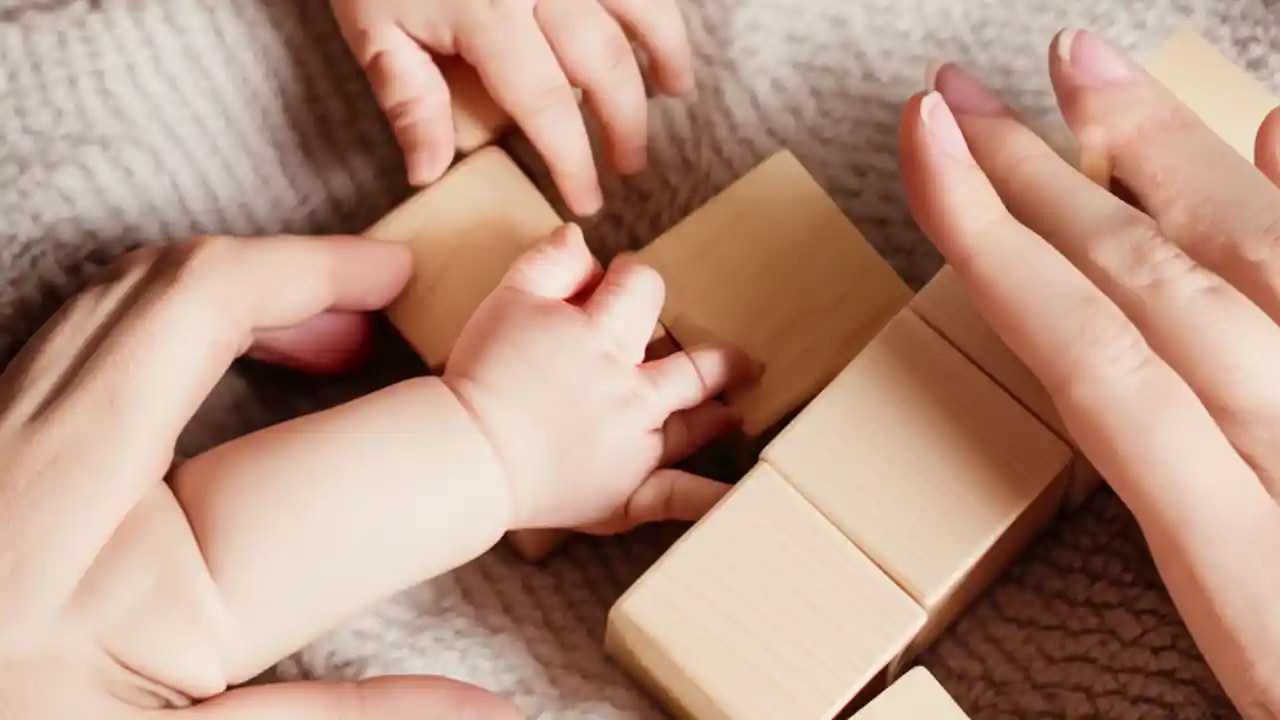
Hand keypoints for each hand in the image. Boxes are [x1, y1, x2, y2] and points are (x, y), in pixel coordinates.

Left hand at [0, 235, 518, 717]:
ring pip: (109, 304)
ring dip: (225, 300)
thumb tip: (489, 711)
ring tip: (318, 344)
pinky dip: (167, 335)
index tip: (397, 274)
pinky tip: (214, 391)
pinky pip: (77, 345)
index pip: (196, 310)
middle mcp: (16, 448)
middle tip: (374, 309)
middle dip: (282, 272)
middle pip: (154, 281)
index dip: (310, 270)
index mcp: (66, 507)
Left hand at [330, 0, 694, 215]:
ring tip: (676, 90)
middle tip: (631, 164)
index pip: (546, 106)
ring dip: (664, 52)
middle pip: (605, 64)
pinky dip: (654, 5)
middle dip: (626, 123)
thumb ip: (407, 98)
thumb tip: (428, 172)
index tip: (589, 200)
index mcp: (490, 17)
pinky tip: (661, 27)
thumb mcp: (372, 27)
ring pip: (638, 6)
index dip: (573, 161)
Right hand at [444, 223, 759, 532]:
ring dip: (716, 414)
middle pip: (693, 364)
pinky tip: (742, 499)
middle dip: (719, 357)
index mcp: (604, 337)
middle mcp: (632, 390)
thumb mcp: (506, 300)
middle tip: (741, 361)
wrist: (469, 452)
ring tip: (732, 414)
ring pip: (693, 424)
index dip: (634, 277)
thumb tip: (581, 237)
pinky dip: (711, 499)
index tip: (623, 283)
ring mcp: (635, 445)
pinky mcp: (625, 493)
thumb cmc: (482, 374)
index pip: (642, 290)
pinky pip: (678, 497)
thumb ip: (547, 263)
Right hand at [900, 30, 1279, 716]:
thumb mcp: (1251, 676)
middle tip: (965, 96)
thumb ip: (1185, 497)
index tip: (931, 152)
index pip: (1098, 362)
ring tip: (1082, 74)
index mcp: (1258, 568)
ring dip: (1160, 158)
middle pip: (1160, 290)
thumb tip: (1141, 378)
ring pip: (1252, 267)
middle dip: (1051, 176)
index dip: (999, 242)